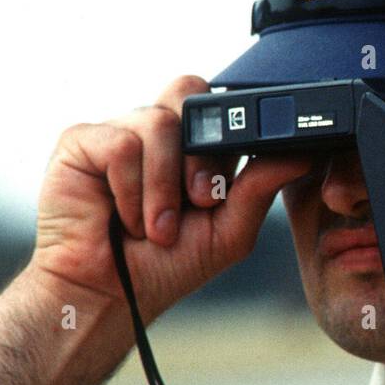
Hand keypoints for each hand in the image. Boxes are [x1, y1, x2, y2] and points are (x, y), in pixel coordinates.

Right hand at [29, 75, 313, 320]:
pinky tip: (124, 218)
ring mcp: (120, 132)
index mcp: (194, 145)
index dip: (234, 133)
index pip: (223, 107)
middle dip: (202, 152)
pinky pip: (121, 143)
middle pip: (189, 90)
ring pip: (159, 121)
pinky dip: (130, 189)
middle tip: (201, 202)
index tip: (232, 182)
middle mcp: (158, 131)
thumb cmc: (166, 264)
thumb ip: (261, 187)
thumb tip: (302, 154)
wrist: (111, 295)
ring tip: (156, 227)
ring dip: (164, 186)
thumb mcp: (229, 230)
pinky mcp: (82, 142)